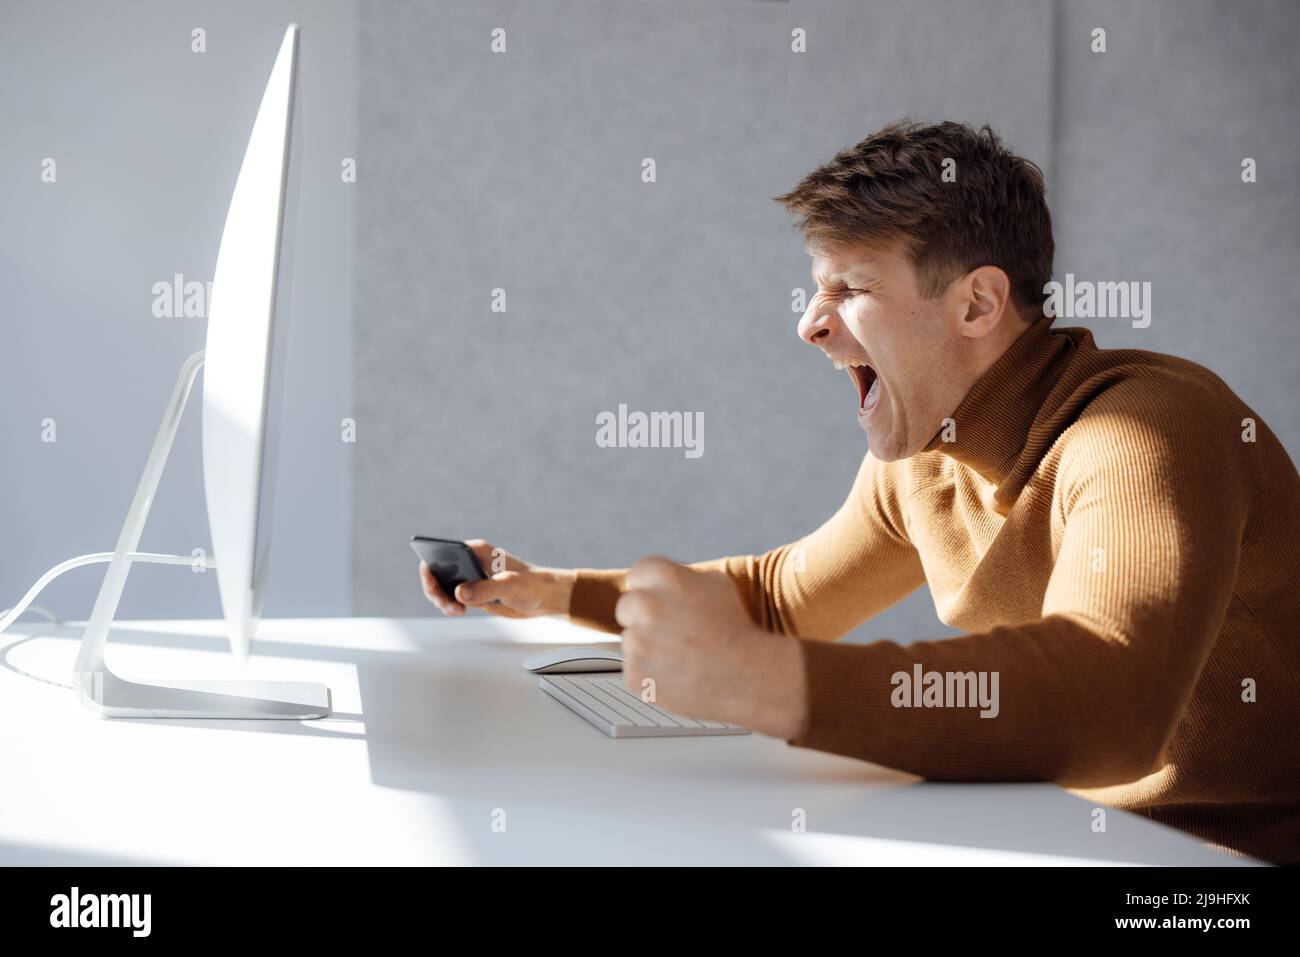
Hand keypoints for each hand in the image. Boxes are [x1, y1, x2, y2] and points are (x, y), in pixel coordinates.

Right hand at [419, 540, 574, 619]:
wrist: (544, 597)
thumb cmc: (531, 584)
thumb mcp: (509, 585)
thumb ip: (484, 589)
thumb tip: (459, 593)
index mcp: (476, 551)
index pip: (444, 552)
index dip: (431, 565)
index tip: (431, 579)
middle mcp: (470, 562)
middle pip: (439, 572)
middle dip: (436, 589)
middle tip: (447, 603)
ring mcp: (471, 578)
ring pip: (444, 588)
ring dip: (443, 601)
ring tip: (457, 611)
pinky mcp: (475, 593)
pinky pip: (453, 599)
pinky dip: (451, 607)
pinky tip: (460, 612)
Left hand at [614, 556, 806, 738]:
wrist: (748, 675)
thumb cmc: (736, 629)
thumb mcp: (717, 584)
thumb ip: (684, 578)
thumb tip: (664, 585)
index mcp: (664, 576)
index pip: (638, 575)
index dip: (651, 590)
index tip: (663, 602)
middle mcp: (645, 605)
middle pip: (627, 607)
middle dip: (644, 618)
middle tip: (671, 632)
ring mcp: (637, 642)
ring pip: (632, 641)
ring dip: (649, 648)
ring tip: (682, 656)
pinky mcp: (635, 674)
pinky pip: (635, 671)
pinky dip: (651, 675)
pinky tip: (678, 673)